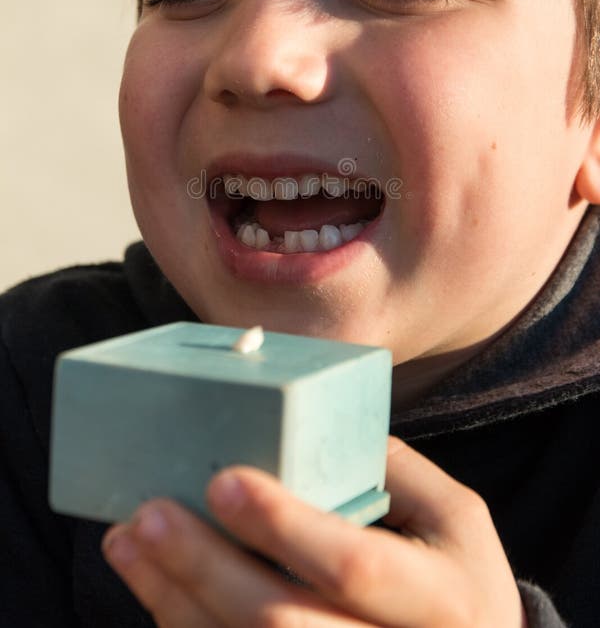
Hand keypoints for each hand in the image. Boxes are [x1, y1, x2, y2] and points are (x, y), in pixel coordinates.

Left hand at [102, 437, 526, 626]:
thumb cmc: (459, 579)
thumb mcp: (453, 518)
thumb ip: (393, 470)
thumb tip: (306, 425)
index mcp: (441, 600)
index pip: (352, 563)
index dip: (283, 524)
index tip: (224, 480)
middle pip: (280, 623)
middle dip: (204, 565)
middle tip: (149, 512)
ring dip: (175, 599)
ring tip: (130, 542)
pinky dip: (185, 627)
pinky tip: (156, 587)